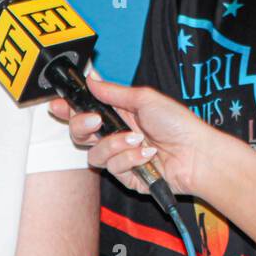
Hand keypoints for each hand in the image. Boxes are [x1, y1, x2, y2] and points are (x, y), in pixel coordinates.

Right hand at [48, 78, 218, 196]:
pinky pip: (114, 168)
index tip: (57, 104)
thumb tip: (91, 78)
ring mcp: (121, 157)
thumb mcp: (145, 99)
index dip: (69, 109)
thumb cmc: (178, 124)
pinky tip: (148, 154)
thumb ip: (113, 92)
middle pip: (81, 134)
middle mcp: (117, 135)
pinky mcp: (127, 176)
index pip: (87, 111)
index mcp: (120, 114)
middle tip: (95, 121)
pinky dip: (131, 159)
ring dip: (115, 144)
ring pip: (95, 153)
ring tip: (138, 139)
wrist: (197, 155)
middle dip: (82, 126)